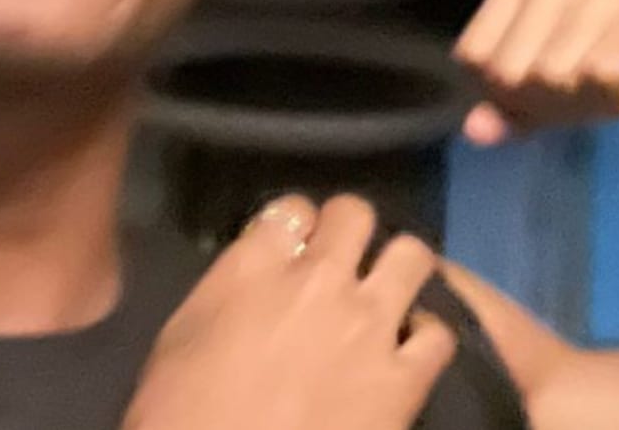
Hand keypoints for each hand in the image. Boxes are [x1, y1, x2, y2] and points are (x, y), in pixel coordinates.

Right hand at [123, 195, 456, 429]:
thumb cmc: (178, 416)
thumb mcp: (180, 339)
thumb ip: (226, 291)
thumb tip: (254, 274)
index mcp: (255, 269)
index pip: (291, 209)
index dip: (297, 225)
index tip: (296, 245)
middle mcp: (320, 280)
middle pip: (355, 214)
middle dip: (350, 231)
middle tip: (343, 262)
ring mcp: (369, 325)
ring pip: (412, 254)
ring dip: (399, 268)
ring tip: (389, 292)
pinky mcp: (404, 377)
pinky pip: (439, 334)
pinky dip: (427, 337)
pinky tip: (411, 350)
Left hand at [454, 0, 618, 144]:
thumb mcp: (554, 87)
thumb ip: (511, 108)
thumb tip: (474, 130)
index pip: (474, 57)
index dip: (507, 93)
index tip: (548, 92)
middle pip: (513, 71)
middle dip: (548, 102)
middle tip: (590, 92)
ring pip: (555, 75)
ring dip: (588, 102)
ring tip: (617, 85)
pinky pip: (603, 74)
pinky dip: (618, 98)